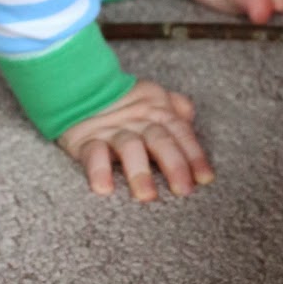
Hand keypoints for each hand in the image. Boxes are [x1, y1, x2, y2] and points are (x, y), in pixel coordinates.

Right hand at [57, 80, 213, 200]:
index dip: (194, 155)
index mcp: (158, 111)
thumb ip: (175, 108)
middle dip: (174, 165)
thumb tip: (190, 117)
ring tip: (146, 196)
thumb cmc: (124, 102)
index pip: (181, 133)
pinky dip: (98, 170)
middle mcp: (138, 121)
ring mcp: (112, 130)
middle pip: (160, 140)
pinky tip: (104, 188)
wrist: (78, 86)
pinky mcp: (85, 140)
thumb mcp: (152, 98)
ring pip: (129, 148)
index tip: (204, 179)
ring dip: (139, 172)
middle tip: (182, 190)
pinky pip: (93, 154)